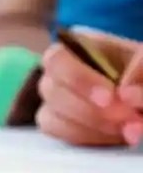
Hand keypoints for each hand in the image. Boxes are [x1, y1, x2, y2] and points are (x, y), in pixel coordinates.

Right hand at [37, 32, 142, 147]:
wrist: (140, 93)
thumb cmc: (139, 73)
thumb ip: (141, 69)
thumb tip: (127, 95)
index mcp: (75, 47)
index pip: (57, 59)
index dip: (79, 80)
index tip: (110, 98)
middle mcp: (57, 72)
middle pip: (51, 91)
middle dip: (92, 111)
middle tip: (130, 120)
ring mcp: (55, 100)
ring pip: (51, 116)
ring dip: (93, 127)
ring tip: (131, 131)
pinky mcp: (59, 124)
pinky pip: (58, 133)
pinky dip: (87, 138)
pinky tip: (114, 136)